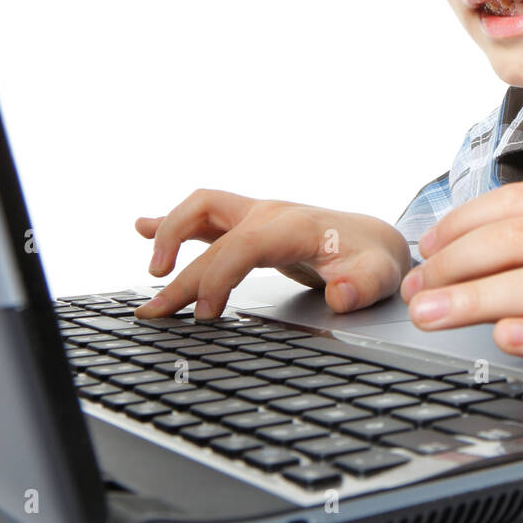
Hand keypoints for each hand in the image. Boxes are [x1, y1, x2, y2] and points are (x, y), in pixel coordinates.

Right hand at [133, 189, 410, 319]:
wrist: (373, 238)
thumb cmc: (373, 258)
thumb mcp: (380, 276)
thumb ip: (363, 285)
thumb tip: (341, 294)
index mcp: (293, 226)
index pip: (242, 245)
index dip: (218, 277)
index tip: (203, 315)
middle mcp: (268, 213)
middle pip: (208, 227)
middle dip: (179, 270)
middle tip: (156, 310)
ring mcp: (255, 214)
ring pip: (200, 207)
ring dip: (168, 232)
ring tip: (151, 271)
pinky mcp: (247, 223)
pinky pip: (203, 215)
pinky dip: (170, 221)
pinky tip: (143, 226)